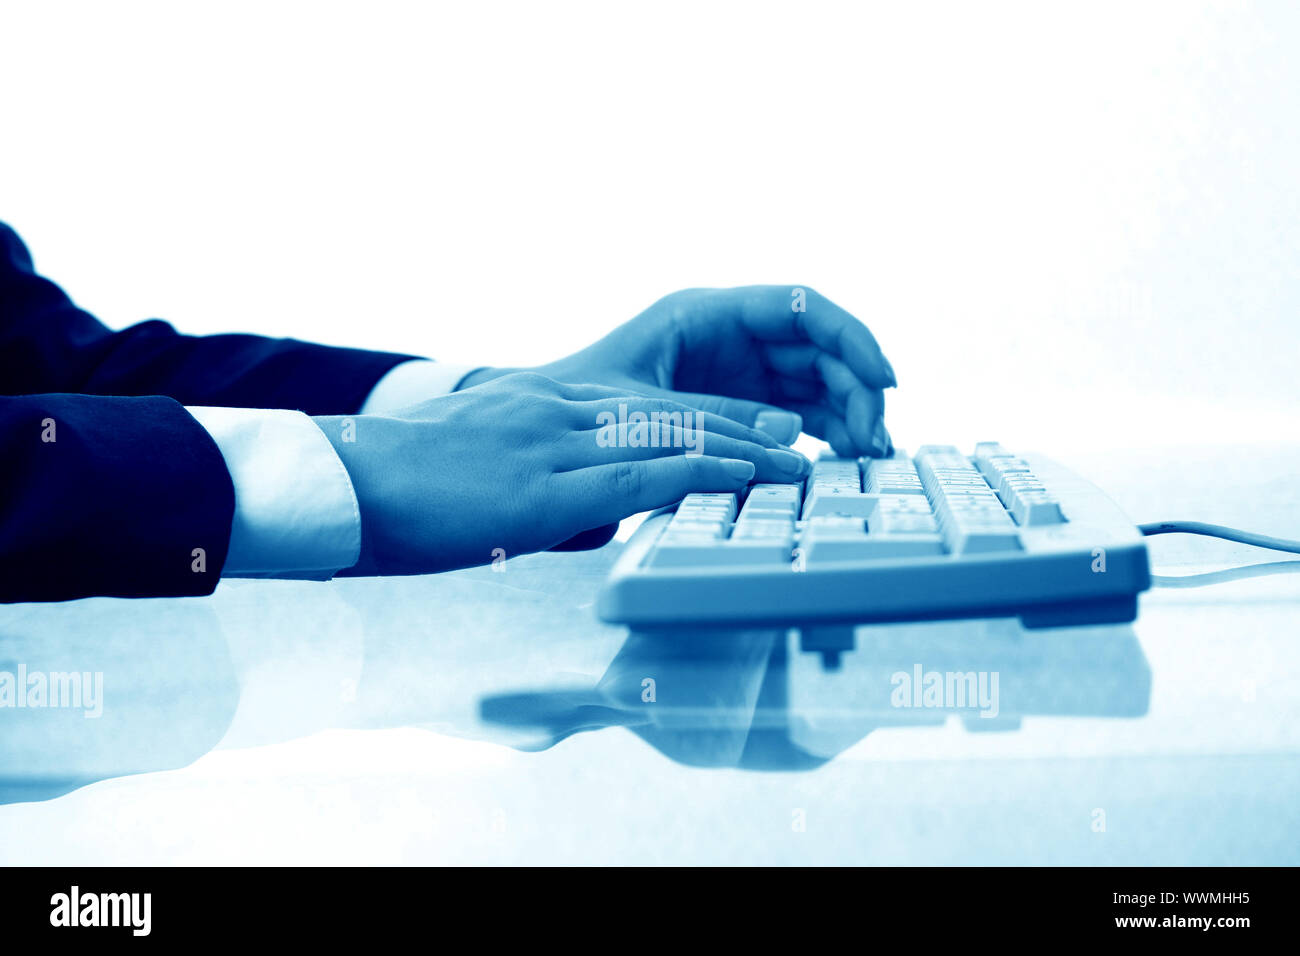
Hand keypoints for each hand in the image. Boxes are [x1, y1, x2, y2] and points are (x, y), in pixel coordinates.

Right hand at [316, 372, 810, 574]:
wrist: (350, 479)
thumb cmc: (404, 484)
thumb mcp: (482, 460)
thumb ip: (532, 469)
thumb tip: (564, 504)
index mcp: (544, 403)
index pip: (644, 404)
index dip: (706, 414)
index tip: (753, 422)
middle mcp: (559, 411)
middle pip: (669, 413)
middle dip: (738, 424)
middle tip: (795, 433)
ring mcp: (554, 443)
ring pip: (667, 439)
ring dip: (736, 450)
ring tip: (791, 463)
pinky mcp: (544, 486)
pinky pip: (636, 476)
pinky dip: (695, 474)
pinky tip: (737, 479)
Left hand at [460, 286, 895, 457]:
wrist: (536, 437)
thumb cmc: (575, 406)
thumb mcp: (646, 409)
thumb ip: (715, 418)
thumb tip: (789, 435)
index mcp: (705, 313)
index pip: (802, 307)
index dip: (851, 338)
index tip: (885, 379)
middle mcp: (729, 335)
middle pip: (818, 348)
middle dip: (857, 387)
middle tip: (873, 441)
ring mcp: (736, 370)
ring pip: (815, 381)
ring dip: (848, 414)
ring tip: (866, 458)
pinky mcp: (736, 405)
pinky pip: (797, 410)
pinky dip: (824, 432)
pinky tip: (839, 460)